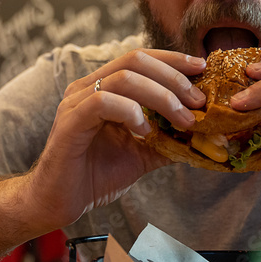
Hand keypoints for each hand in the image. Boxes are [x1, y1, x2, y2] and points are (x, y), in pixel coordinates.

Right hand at [26, 49, 205, 229]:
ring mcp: (77, 102)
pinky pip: (103, 103)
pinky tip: (145, 132)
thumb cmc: (94, 176)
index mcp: (104, 88)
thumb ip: (167, 141)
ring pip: (124, 78)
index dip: (173, 59)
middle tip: (198, 101)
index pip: (141, 58)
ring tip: (182, 120)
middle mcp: (88, 87)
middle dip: (173, 77)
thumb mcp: (141, 155)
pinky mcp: (70, 122)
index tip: (202, 67)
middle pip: (135, 60)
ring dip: (161, 96)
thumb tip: (202, 136)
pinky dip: (131, 113)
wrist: (58, 202)